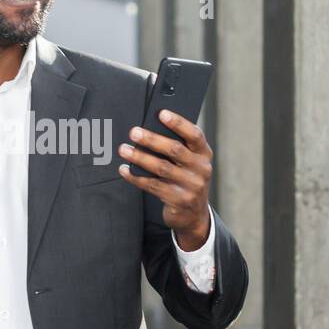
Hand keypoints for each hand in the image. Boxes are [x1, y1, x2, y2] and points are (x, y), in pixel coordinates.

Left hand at [116, 110, 212, 250]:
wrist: (194, 215)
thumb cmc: (187, 179)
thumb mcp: (190, 163)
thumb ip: (179, 148)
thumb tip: (150, 129)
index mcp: (204, 154)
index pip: (194, 135)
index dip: (178, 123)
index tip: (161, 113)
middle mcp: (201, 169)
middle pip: (175, 150)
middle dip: (152, 139)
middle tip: (134, 132)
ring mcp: (191, 186)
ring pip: (161, 168)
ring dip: (140, 157)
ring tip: (124, 149)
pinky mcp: (178, 200)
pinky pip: (153, 185)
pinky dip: (136, 177)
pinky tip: (125, 169)